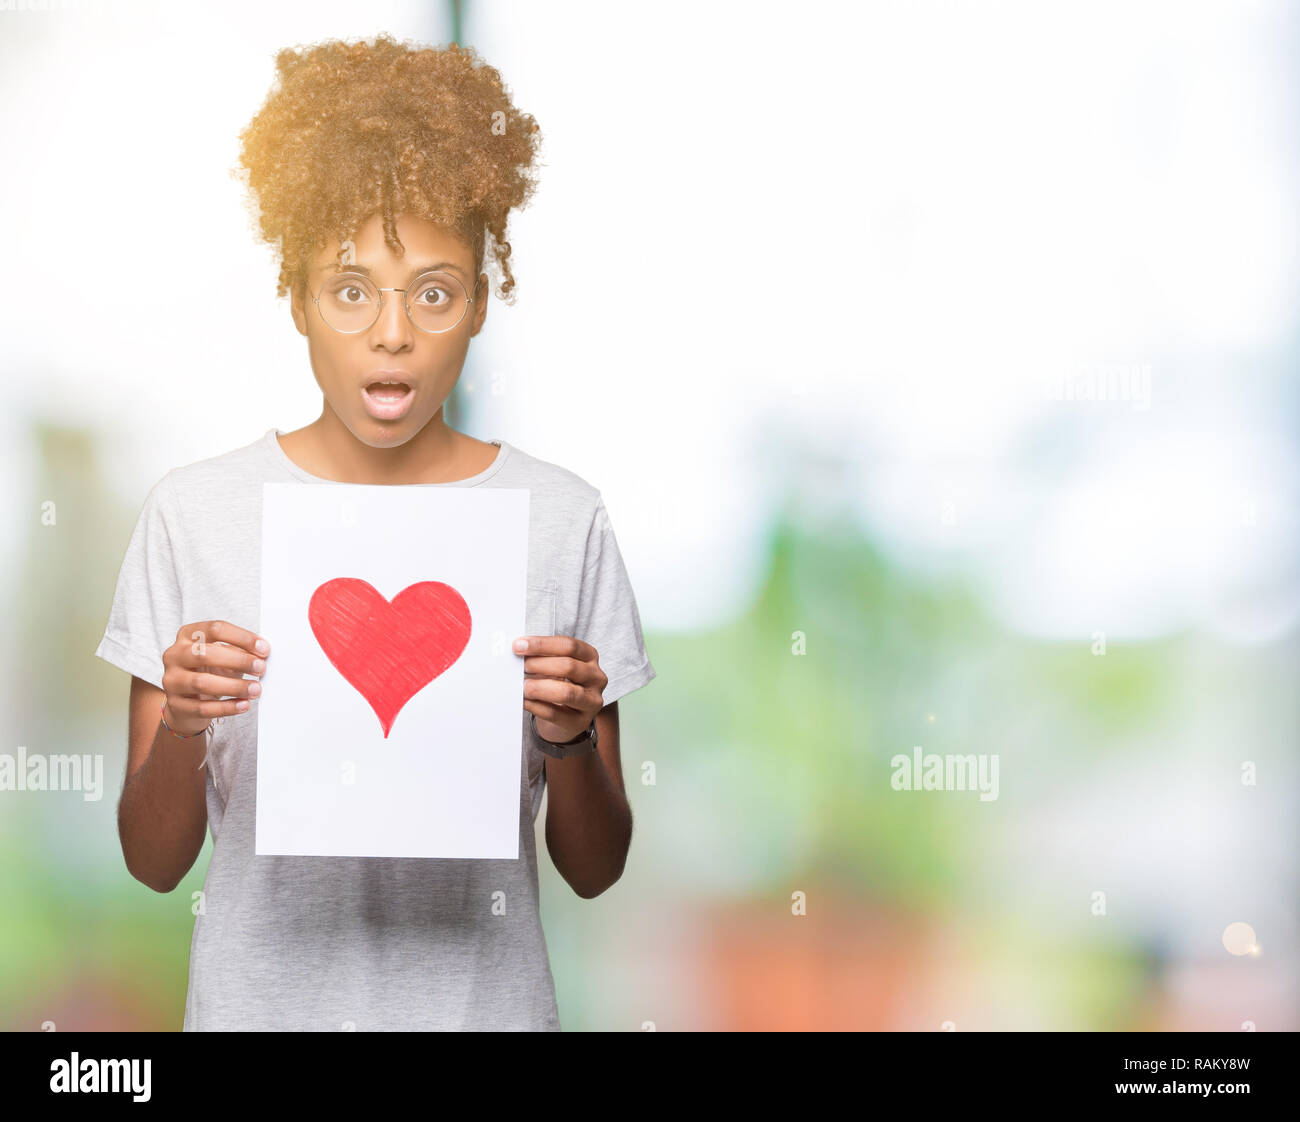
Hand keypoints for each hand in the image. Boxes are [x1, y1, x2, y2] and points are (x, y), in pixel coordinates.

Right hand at [161, 620, 269, 735]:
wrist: (188, 702)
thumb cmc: (209, 671)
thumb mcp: (224, 656)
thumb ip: (241, 651)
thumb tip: (262, 654)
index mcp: (188, 635)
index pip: (215, 629)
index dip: (242, 638)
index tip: (264, 649)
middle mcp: (175, 655)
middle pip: (205, 654)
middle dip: (238, 661)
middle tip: (261, 668)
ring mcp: (172, 680)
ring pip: (202, 683)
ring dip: (234, 686)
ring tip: (255, 689)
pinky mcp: (175, 705)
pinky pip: (202, 708)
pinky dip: (227, 707)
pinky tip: (243, 704)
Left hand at [513, 635, 606, 743]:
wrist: (566, 717)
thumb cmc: (559, 684)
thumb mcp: (556, 666)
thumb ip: (542, 657)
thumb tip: (518, 651)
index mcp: (590, 657)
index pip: (568, 645)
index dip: (542, 644)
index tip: (518, 645)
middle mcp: (596, 677)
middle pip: (568, 666)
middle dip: (539, 665)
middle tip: (520, 667)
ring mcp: (591, 701)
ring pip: (566, 692)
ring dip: (539, 688)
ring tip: (523, 686)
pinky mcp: (580, 722)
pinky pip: (555, 714)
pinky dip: (535, 706)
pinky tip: (524, 701)